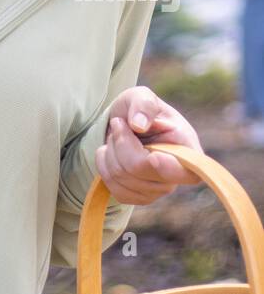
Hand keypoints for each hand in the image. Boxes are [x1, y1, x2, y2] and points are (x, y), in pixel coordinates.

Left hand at [95, 86, 204, 204]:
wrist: (124, 125)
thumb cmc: (139, 110)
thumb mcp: (141, 96)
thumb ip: (143, 104)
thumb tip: (139, 124)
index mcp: (187, 148)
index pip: (189, 172)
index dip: (169, 169)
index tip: (153, 157)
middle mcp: (176, 175)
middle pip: (140, 170)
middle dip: (121, 142)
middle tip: (119, 124)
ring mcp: (159, 190)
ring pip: (122, 178)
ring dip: (110, 152)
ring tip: (117, 137)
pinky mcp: (140, 198)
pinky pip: (115, 189)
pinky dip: (104, 166)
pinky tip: (111, 153)